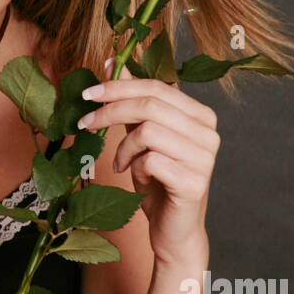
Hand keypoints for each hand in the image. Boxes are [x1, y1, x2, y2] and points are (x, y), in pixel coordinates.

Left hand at [79, 64, 219, 264]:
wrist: (173, 230)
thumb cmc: (157, 181)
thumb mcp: (142, 136)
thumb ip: (132, 101)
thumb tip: (112, 63)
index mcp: (201, 116)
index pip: (157, 87)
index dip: (119, 86)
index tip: (87, 94)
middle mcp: (209, 133)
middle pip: (151, 105)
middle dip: (111, 110)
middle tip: (85, 123)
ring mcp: (205, 158)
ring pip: (148, 131)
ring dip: (123, 146)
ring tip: (120, 162)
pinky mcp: (194, 182)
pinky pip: (150, 160)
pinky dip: (133, 166)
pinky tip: (133, 176)